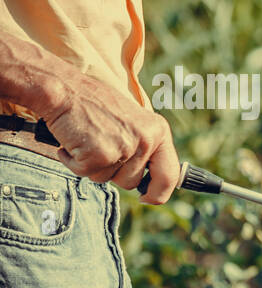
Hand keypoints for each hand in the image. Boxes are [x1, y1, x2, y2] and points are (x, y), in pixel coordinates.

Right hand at [42, 73, 180, 204]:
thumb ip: (144, 148)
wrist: (64, 88)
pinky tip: (73, 141)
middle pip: (131, 182)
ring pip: (106, 179)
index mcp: (158, 132)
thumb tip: (152, 184)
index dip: (159, 193)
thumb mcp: (132, 123)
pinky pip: (84, 173)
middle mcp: (146, 140)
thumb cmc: (94, 105)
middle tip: (100, 145)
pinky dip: (72, 161)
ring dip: (90, 165)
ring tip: (87, 138)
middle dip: (111, 172)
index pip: (170, 175)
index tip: (148, 199)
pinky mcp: (99, 154)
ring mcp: (124, 148)